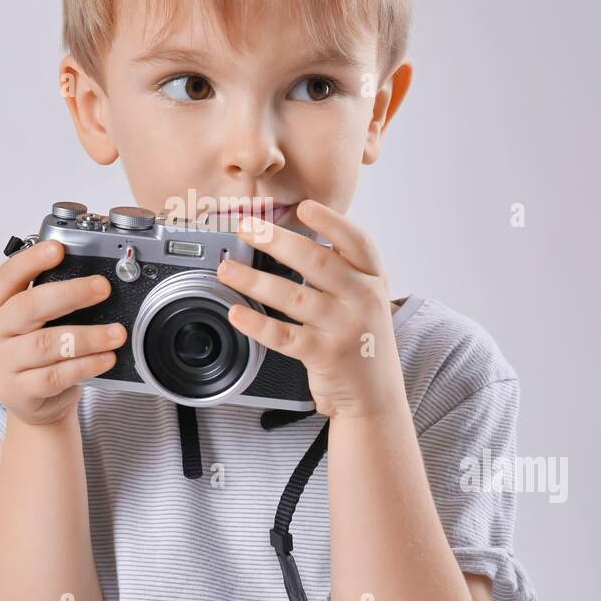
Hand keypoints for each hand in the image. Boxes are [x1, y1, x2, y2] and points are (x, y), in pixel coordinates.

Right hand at [0, 240, 126, 425]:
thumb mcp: (32, 320)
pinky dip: (85, 365)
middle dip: (69, 294)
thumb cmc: (34, 352)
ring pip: (46, 344)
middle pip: (28, 307)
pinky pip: (55, 376)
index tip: (58, 249)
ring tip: (116, 333)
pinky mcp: (17, 391)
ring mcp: (0, 364)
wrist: (30, 401)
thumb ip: (48, 297)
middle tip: (102, 287)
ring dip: (87, 336)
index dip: (31, 261)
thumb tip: (89, 276)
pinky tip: (106, 358)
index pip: (6, 276)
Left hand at [215, 199, 407, 422]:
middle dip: (276, 241)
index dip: (331, 222)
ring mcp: (343, 328)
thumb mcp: (366, 295)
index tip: (304, 207)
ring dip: (254, 280)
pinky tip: (236, 313)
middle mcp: (362, 299)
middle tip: (246, 228)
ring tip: (227, 269)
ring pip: (293, 297)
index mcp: (373, 278)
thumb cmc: (361, 336)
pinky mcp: (324, 355)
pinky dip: (257, 324)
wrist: (374, 393)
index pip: (357, 242)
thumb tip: (290, 234)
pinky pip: (284, 336)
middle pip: (317, 262)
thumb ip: (341, 266)